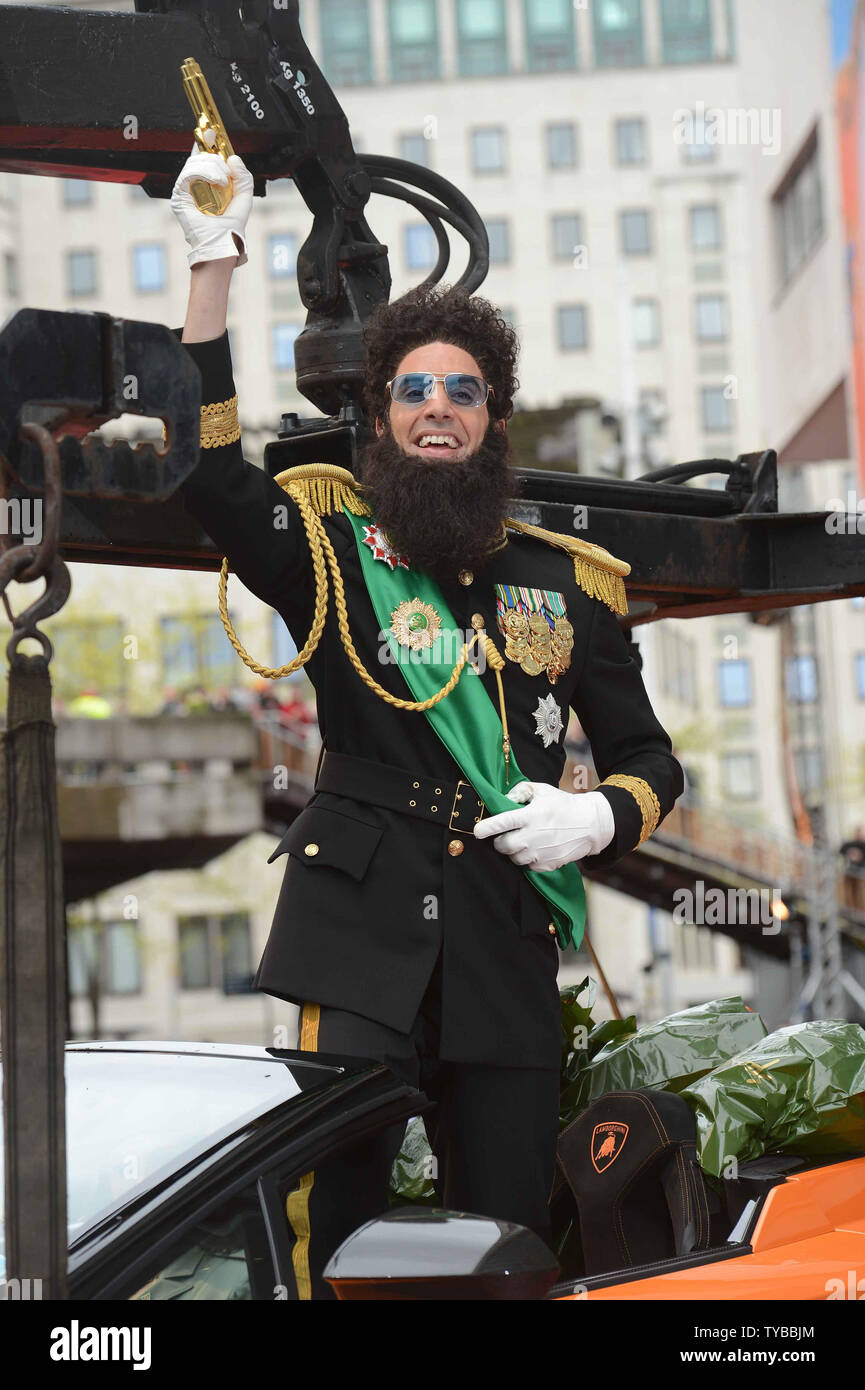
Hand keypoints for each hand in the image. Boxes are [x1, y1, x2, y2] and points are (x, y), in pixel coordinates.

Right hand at [170, 144, 253, 268]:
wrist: (222, 242)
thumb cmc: (230, 226)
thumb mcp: (244, 197)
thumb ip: (243, 177)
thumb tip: (233, 157)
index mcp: (207, 183)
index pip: (203, 157)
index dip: (206, 142)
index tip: (211, 131)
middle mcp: (195, 184)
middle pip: (199, 157)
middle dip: (213, 155)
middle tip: (225, 165)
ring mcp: (185, 189)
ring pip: (194, 162)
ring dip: (212, 165)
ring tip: (223, 179)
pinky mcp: (179, 195)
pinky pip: (188, 172)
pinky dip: (204, 172)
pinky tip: (216, 181)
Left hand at [473, 781, 615, 871]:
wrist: (590, 824)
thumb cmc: (563, 804)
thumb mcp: (542, 790)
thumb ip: (520, 791)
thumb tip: (503, 800)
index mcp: (531, 815)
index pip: (503, 822)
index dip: (486, 828)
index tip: (477, 831)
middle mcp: (534, 835)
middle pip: (503, 846)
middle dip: (499, 841)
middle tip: (505, 835)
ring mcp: (541, 852)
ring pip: (514, 858)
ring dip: (513, 851)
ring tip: (524, 840)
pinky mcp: (547, 864)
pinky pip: (528, 866)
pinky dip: (527, 859)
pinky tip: (536, 848)